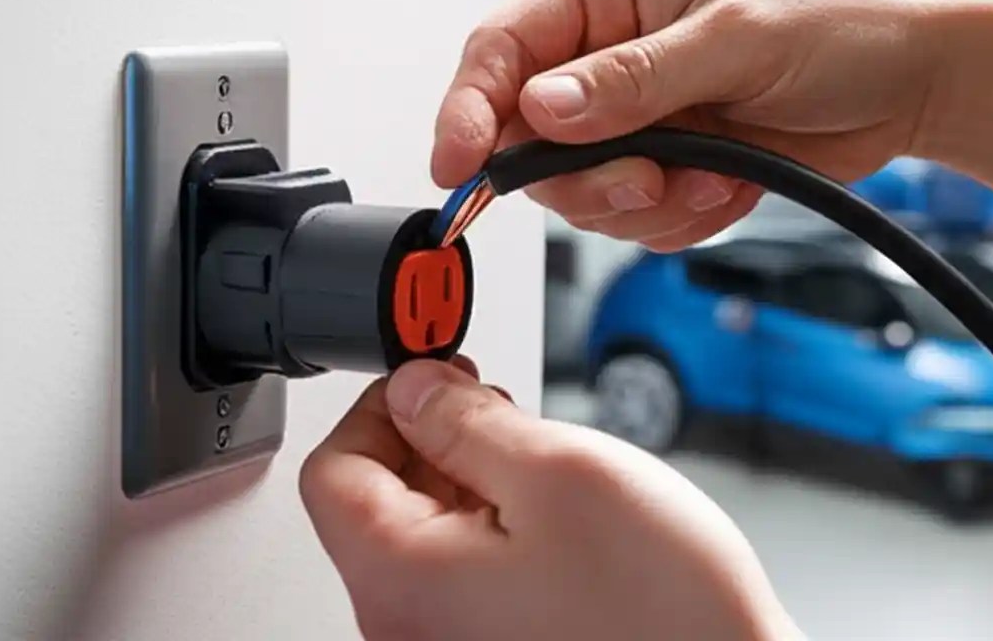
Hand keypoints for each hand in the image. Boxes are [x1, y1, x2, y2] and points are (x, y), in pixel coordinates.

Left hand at [300, 358, 800, 640]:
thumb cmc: (662, 611)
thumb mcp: (560, 474)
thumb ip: (466, 422)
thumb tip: (413, 389)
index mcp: (403, 581)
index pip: (331, 472)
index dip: (379, 406)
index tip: (432, 377)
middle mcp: (411, 626)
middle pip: (373, 503)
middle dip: (429, 436)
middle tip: (494, 408)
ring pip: (423, 533)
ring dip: (468, 476)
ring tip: (539, 461)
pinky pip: (462, 569)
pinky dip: (493, 521)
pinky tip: (551, 509)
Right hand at [432, 0, 961, 250]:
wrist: (916, 80)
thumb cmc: (844, 20)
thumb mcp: (736, 38)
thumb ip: (636, 79)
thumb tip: (544, 108)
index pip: (505, 46)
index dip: (470, 107)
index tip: (457, 165)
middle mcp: (612, 50)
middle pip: (530, 135)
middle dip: (583, 175)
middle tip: (644, 179)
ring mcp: (638, 113)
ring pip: (580, 188)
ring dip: (641, 202)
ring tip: (710, 178)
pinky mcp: (668, 163)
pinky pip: (633, 217)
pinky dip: (676, 219)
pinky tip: (728, 188)